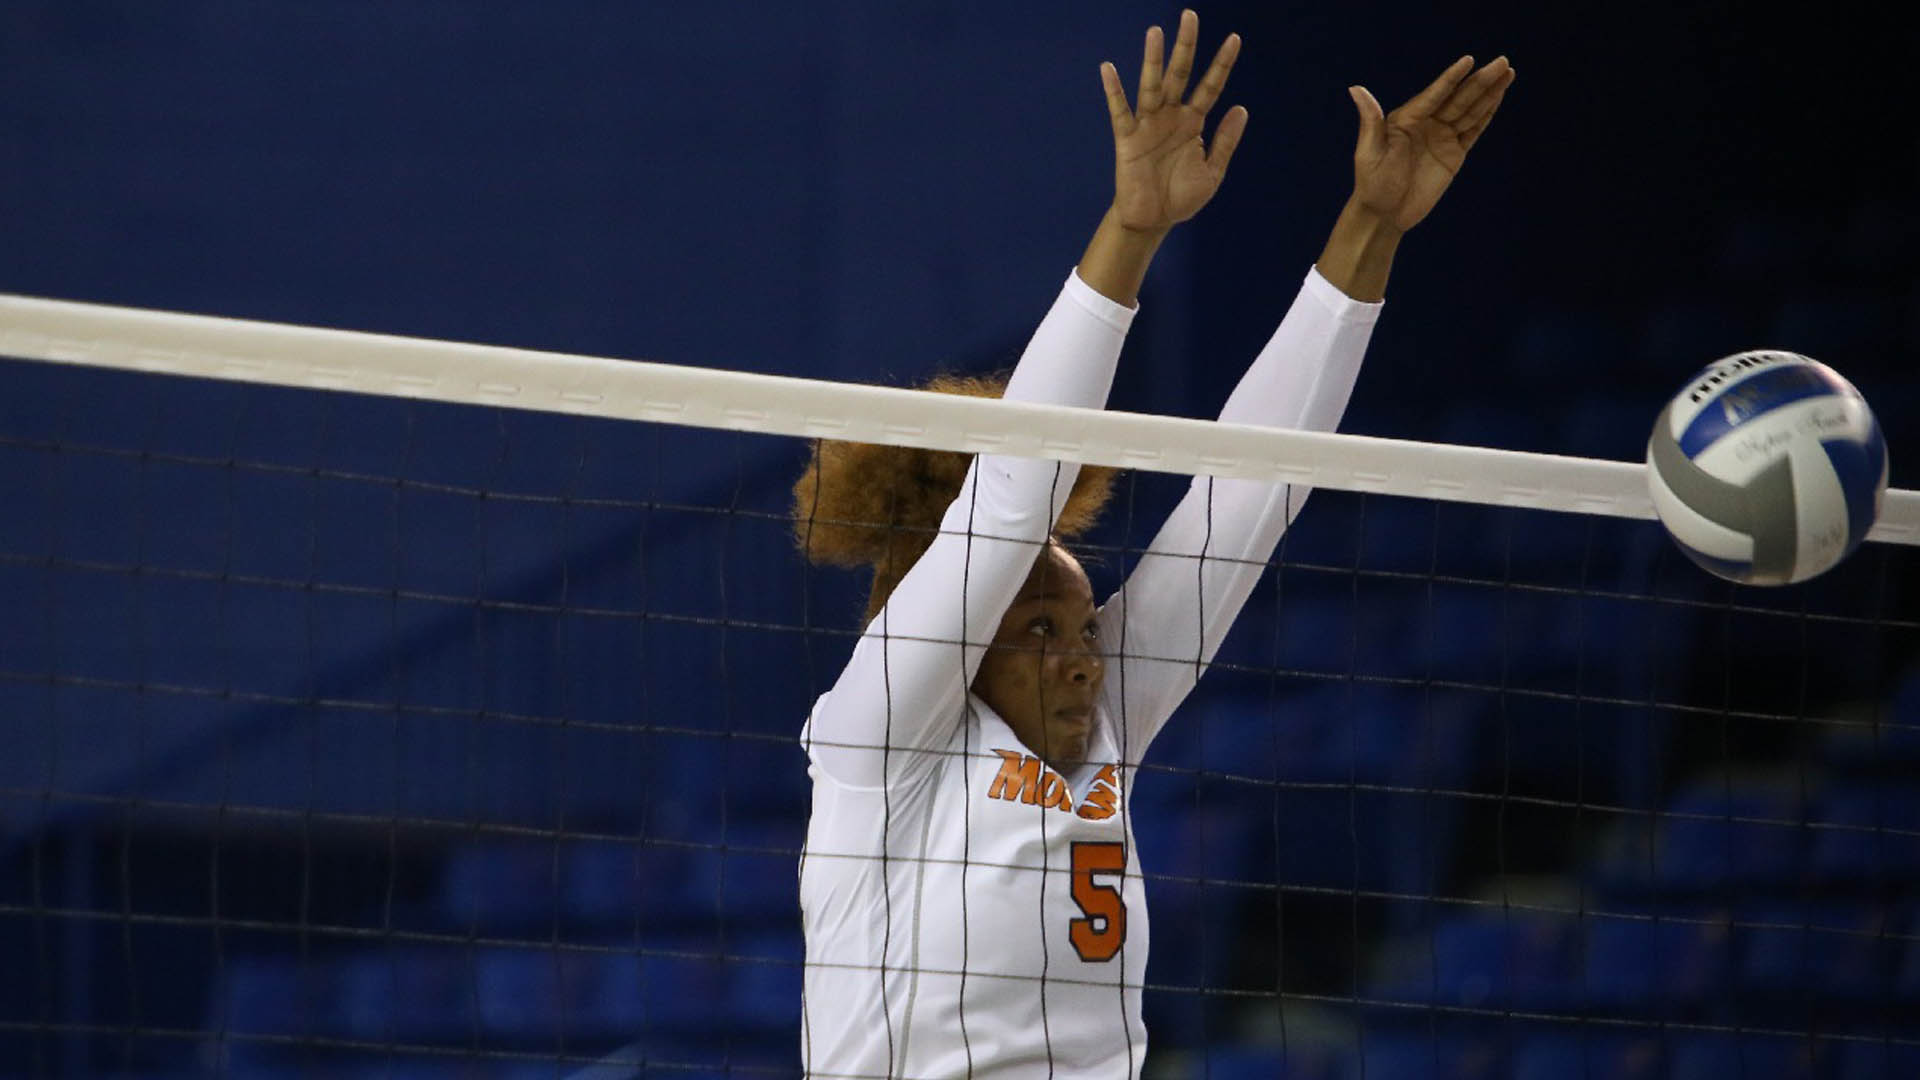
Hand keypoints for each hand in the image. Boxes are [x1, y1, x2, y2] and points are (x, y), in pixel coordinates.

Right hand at [1100, 9, 1246, 234]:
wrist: (1152, 221)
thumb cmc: (1181, 197)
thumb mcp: (1213, 172)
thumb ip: (1225, 141)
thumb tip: (1241, 107)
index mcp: (1193, 122)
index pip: (1211, 86)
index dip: (1222, 63)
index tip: (1235, 38)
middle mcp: (1171, 116)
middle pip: (1180, 74)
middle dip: (1186, 46)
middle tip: (1190, 16)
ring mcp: (1148, 125)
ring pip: (1152, 85)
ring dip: (1153, 60)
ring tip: (1156, 32)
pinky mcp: (1128, 138)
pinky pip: (1121, 112)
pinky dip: (1114, 91)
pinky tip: (1108, 69)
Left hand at [1348, 55, 1513, 232]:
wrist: (1384, 214)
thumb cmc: (1372, 183)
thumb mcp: (1369, 152)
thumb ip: (1370, 119)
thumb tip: (1355, 88)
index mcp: (1406, 119)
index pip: (1434, 94)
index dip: (1451, 78)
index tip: (1468, 60)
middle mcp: (1426, 123)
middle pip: (1458, 98)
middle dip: (1481, 80)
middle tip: (1502, 61)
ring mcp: (1442, 137)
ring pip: (1470, 110)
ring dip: (1490, 92)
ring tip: (1507, 72)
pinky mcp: (1454, 154)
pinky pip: (1474, 130)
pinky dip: (1487, 114)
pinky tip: (1499, 96)